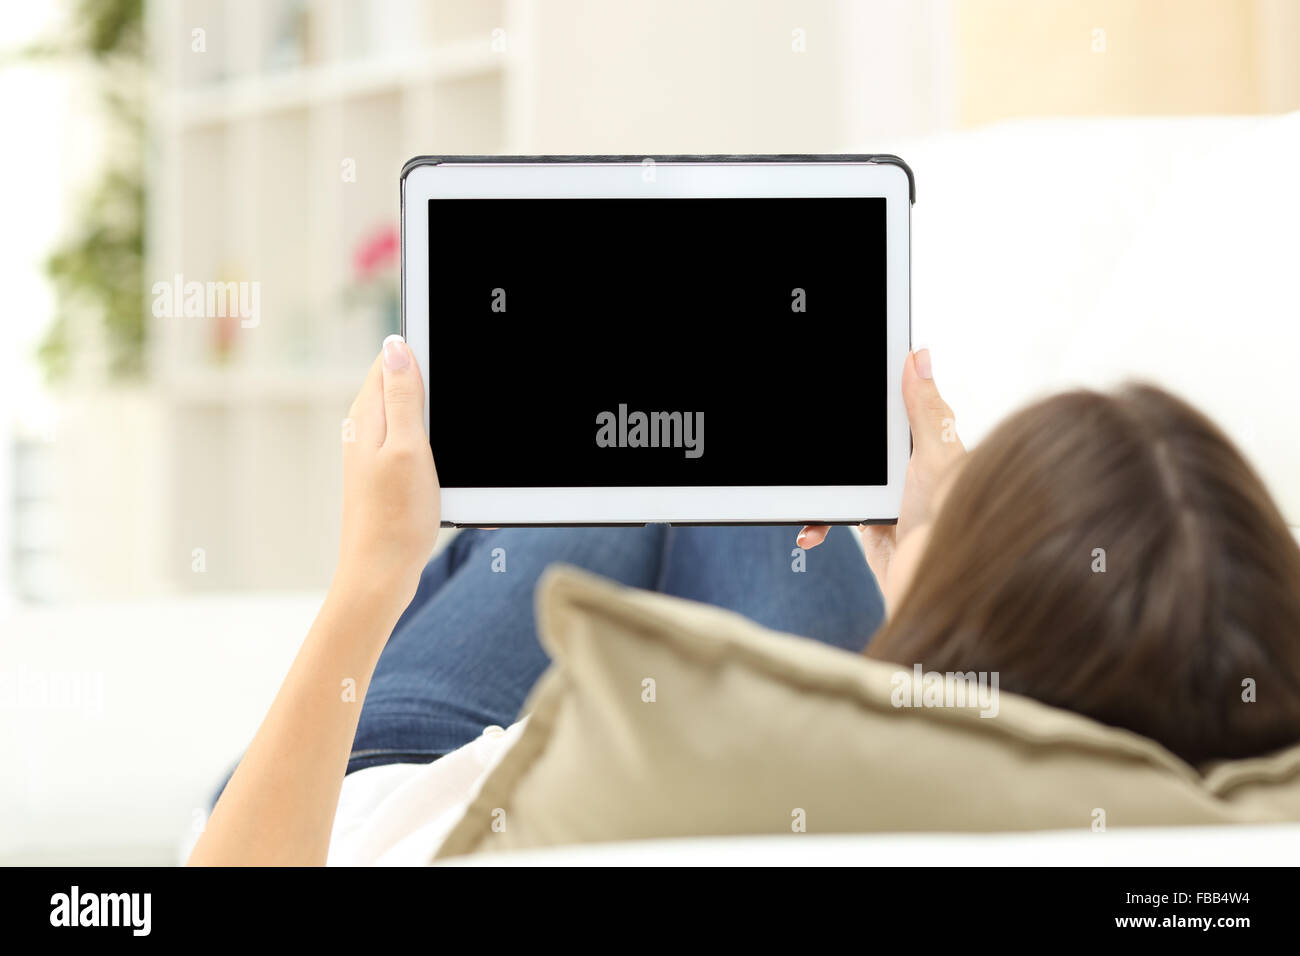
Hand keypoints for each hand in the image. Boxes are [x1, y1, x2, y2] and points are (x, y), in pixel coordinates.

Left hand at [334, 335, 440, 616]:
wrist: (381, 575)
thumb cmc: (396, 517)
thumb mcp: (407, 448)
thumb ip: (403, 395)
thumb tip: (397, 344)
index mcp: (367, 414)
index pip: (392, 358)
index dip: (423, 352)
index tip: (456, 362)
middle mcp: (366, 428)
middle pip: (406, 385)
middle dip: (437, 388)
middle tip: (464, 412)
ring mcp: (376, 452)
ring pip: (415, 417)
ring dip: (442, 425)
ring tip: (459, 448)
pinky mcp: (389, 474)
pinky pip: (418, 447)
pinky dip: (440, 454)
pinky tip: (453, 475)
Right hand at [797, 348, 964, 610]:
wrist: (942, 595)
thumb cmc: (952, 524)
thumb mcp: (937, 457)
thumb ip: (925, 410)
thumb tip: (919, 356)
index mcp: (934, 447)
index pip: (899, 406)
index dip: (872, 389)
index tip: (847, 371)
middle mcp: (914, 472)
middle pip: (864, 440)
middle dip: (837, 441)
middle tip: (812, 440)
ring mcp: (892, 501)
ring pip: (846, 477)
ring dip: (822, 484)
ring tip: (803, 485)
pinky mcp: (873, 531)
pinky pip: (835, 515)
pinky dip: (819, 521)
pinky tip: (812, 531)